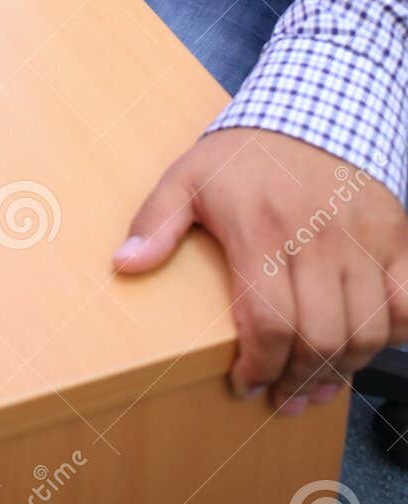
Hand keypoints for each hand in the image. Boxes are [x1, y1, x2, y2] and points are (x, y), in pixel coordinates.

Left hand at [112, 128, 407, 413]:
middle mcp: (317, 236)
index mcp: (261, 228)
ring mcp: (362, 238)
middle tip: (283, 398)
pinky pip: (407, 305)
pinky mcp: (395, 236)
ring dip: (342, 371)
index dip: (259, 367)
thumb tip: (124, 265)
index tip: (246, 385)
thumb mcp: (189, 176)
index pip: (270, 321)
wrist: (314, 105)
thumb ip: (156, 222)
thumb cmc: (246, 151)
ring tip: (317, 385)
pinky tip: (364, 346)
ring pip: (366, 331)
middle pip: (320, 337)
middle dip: (298, 382)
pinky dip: (394, 334)